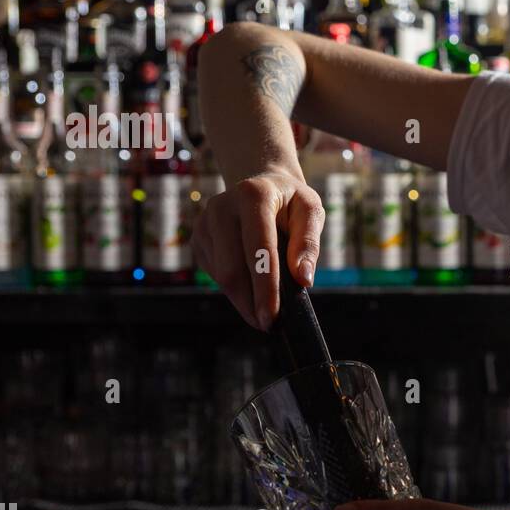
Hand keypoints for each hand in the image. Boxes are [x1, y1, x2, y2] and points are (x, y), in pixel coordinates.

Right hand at [191, 168, 323, 330]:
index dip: (265, 288)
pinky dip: (235, 288)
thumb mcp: (311, 211)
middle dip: (250, 303)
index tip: (271, 317)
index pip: (258, 249)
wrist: (261, 183)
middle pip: (232, 269)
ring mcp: (204, 223)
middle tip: (269, 325)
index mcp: (253, 195)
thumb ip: (309, 243)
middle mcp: (222, 207)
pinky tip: (252, 285)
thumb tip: (303, 279)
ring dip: (243, 300)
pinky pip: (215, 274)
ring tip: (264, 311)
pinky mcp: (198, 238)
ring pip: (221, 277)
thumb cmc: (290, 201)